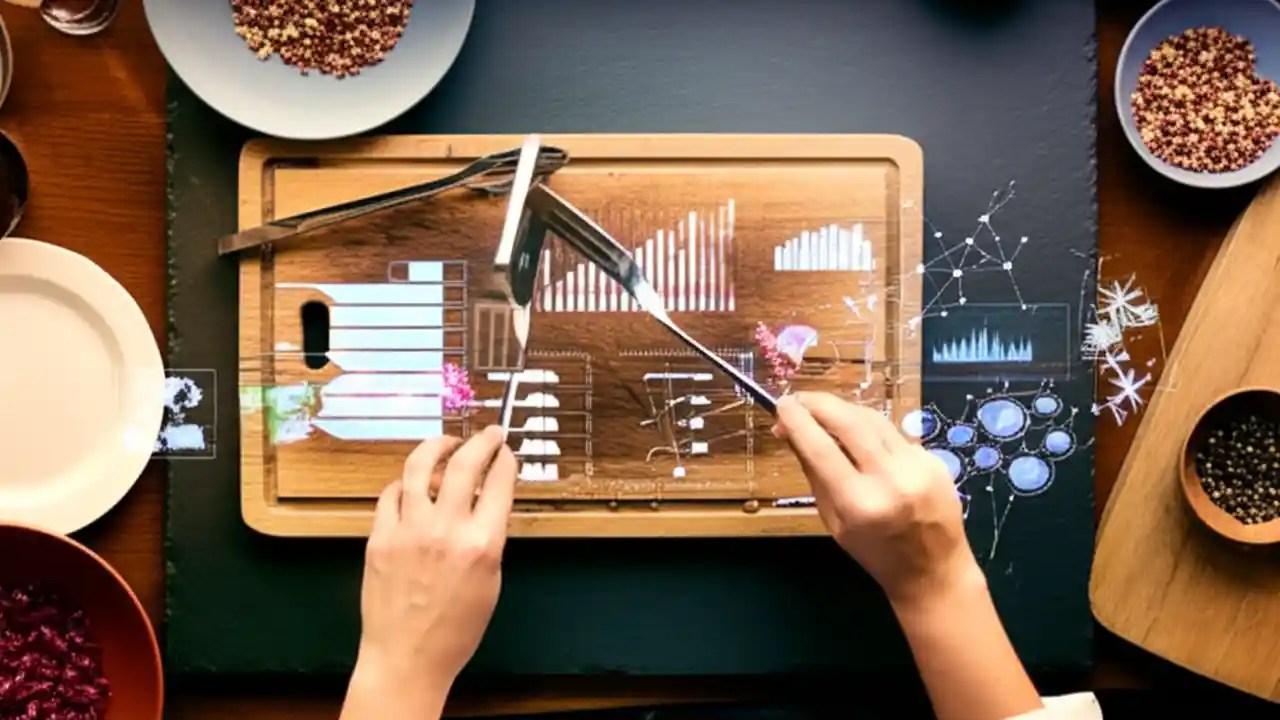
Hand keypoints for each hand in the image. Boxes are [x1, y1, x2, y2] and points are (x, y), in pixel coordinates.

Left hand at [345, 426, 516, 718]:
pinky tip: (411, 484)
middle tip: (488, 434)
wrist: (407, 657)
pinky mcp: (379, 538)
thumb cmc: (455, 630)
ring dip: (436, 447)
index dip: (505, 459)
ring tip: (445, 442)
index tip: (506, 451)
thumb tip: (487, 502)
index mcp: (482, 544)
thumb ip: (489, 538)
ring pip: (419, 467)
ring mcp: (408, 531)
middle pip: (464, 463)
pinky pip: (392, 494)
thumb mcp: (491, 582)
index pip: (498, 482)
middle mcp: (446, 530)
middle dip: (480, 441)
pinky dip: (404, 483)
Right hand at [773, 392, 977, 608]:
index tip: (781, 405)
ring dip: (843, 410)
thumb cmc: (875, 553)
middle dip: (818, 403)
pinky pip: (893, 435)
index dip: (797, 420)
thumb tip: (792, 431)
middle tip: (798, 399)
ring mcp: (918, 467)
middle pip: (849, 421)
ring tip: (823, 412)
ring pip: (873, 419)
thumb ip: (815, 473)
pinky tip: (860, 440)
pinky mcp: (934, 460)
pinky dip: (871, 431)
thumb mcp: (834, 521)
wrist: (934, 572)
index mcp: (859, 504)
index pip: (820, 448)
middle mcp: (891, 480)